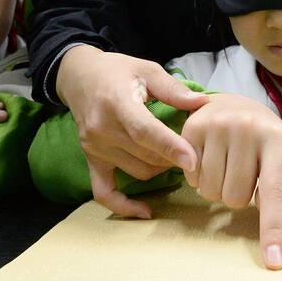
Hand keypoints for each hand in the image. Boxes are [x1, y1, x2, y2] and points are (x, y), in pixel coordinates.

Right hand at [56, 45, 209, 219]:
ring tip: (174, 158)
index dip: (170, 147)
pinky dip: (124, 205)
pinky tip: (146, 211)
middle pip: (145, 156)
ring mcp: (94, 148)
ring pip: (137, 172)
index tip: (193, 160)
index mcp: (117, 103)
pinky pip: (104, 192)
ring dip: (160, 170)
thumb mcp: (147, 69)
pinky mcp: (91, 159)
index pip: (144, 131)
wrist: (79, 76)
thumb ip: (173, 89)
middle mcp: (102, 129)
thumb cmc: (117, 71)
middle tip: (196, 151)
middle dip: (174, 157)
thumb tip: (202, 103)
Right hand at [178, 93, 281, 268]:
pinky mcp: (193, 127)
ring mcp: (219, 125)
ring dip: (217, 188)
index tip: (277, 263)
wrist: (232, 105)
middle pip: (237, 199)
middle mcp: (250, 128)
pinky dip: (198, 176)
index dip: (276, 231)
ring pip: (212, 192)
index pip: (278, 194)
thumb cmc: (262, 143)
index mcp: (279, 139)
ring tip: (226, 164)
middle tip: (242, 173)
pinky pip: (192, 177)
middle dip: (238, 196)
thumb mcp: (281, 159)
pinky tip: (209, 158)